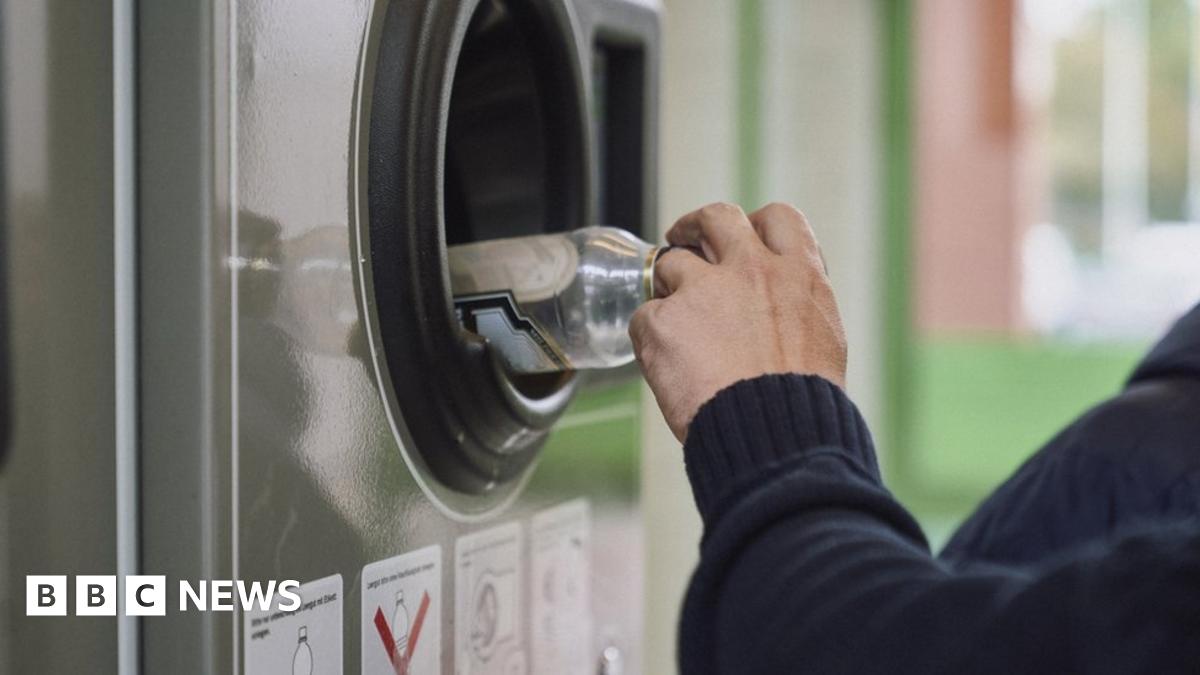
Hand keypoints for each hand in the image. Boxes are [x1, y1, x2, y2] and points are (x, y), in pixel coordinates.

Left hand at [631, 202, 846, 441]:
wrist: (773, 436)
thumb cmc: (802, 405)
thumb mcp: (822, 341)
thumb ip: (797, 309)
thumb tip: (782, 309)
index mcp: (798, 274)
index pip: (778, 219)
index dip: (756, 225)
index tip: (744, 237)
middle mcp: (750, 270)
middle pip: (715, 217)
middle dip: (695, 226)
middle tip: (683, 240)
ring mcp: (702, 291)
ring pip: (670, 264)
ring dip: (669, 287)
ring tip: (675, 323)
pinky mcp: (662, 322)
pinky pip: (643, 316)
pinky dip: (649, 336)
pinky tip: (664, 363)